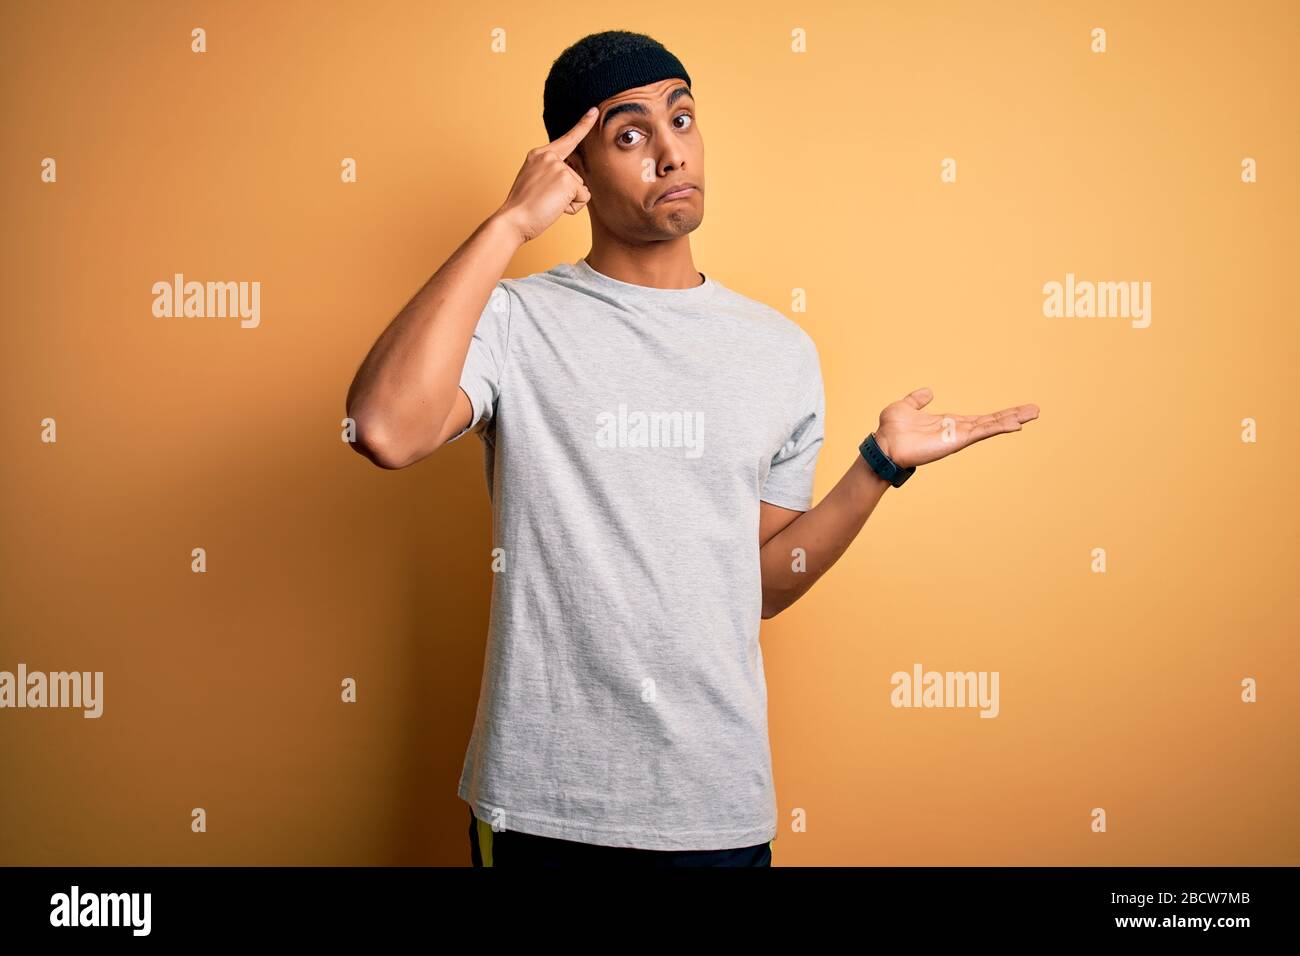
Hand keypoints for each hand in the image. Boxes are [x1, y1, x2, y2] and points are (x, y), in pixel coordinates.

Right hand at [493, 107, 598, 243]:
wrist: (513, 220)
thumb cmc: (523, 209)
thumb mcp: (535, 182)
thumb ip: (551, 174)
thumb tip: (576, 182)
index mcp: (539, 155)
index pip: (567, 139)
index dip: (583, 125)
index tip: (594, 111)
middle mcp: (548, 156)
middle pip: (576, 176)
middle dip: (567, 193)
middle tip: (544, 200)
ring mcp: (557, 166)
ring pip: (580, 188)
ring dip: (568, 201)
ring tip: (547, 204)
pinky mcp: (567, 179)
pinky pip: (583, 198)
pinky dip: (572, 208)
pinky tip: (554, 208)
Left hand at [873, 388, 1038, 468]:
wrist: (883, 444)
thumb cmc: (891, 429)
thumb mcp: (905, 406)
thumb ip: (917, 399)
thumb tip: (928, 391)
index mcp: (948, 422)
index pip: (979, 418)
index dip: (998, 415)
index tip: (1016, 411)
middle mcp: (957, 430)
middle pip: (991, 422)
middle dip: (1012, 416)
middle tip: (1035, 411)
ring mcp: (958, 436)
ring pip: (990, 426)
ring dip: (1011, 420)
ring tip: (1032, 414)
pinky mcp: (955, 441)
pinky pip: (980, 432)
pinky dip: (997, 428)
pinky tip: (1014, 425)